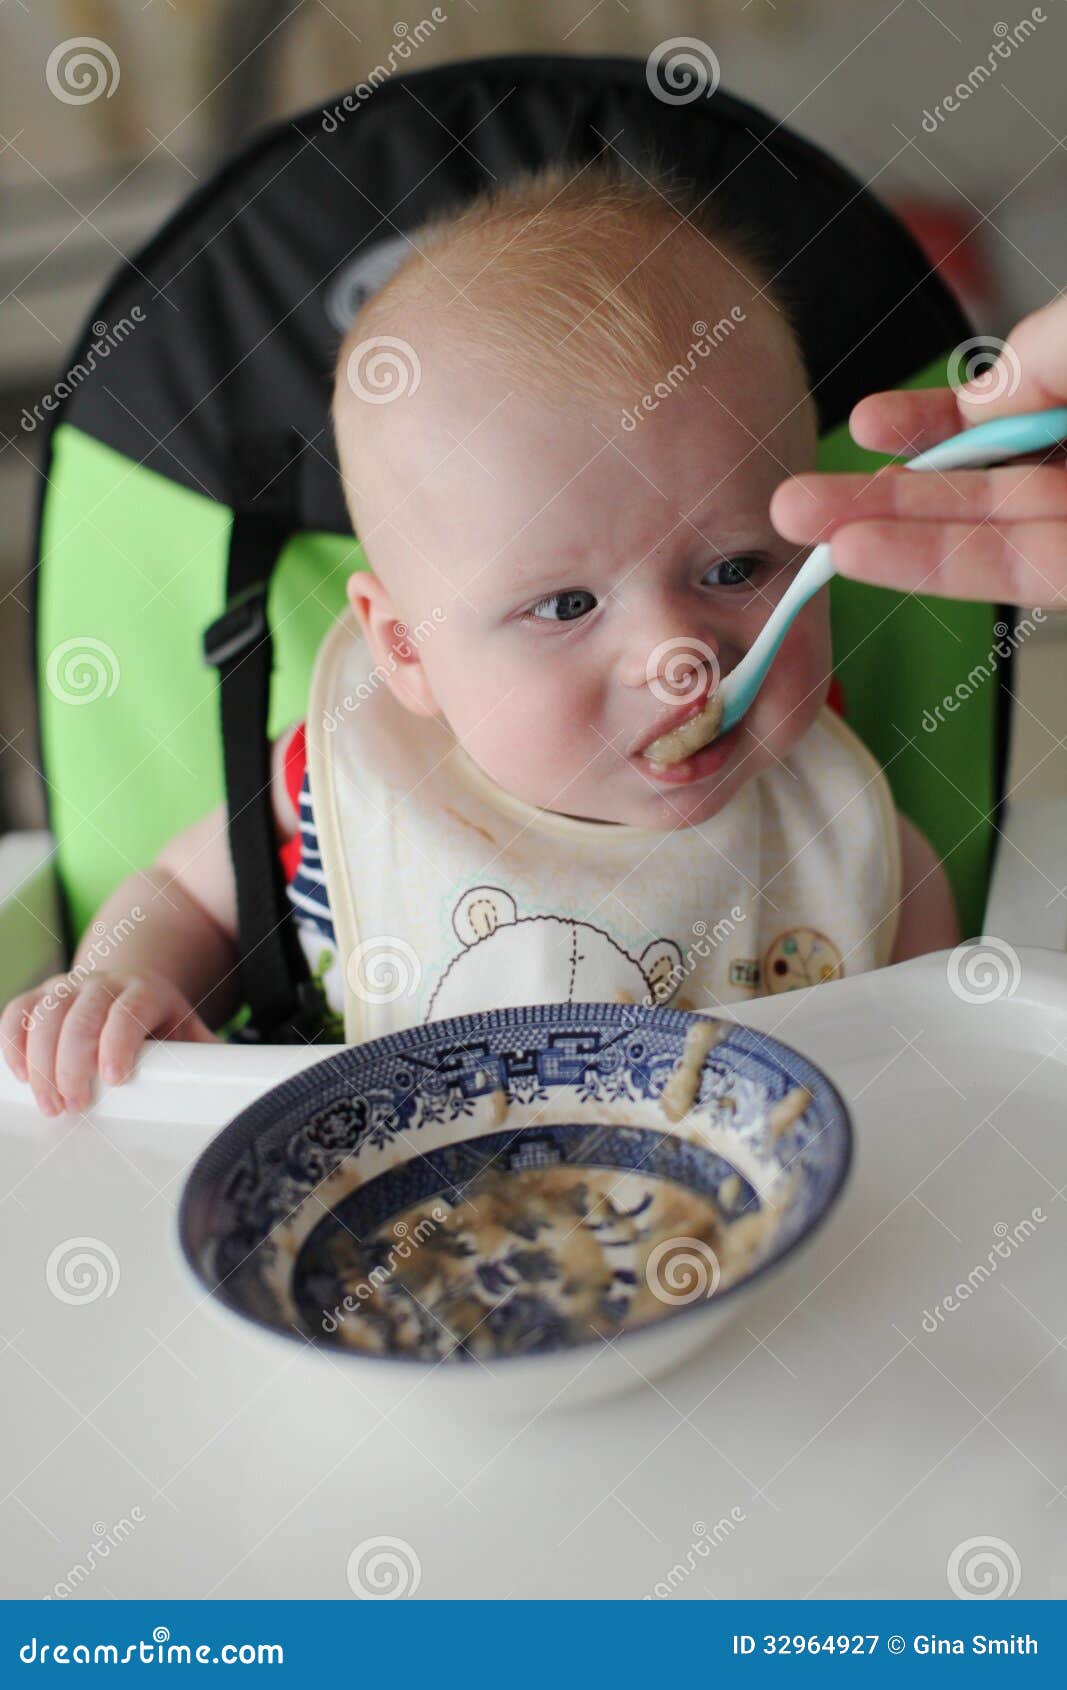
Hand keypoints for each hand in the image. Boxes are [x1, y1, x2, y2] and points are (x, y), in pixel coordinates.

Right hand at [0, 967, 220, 1116]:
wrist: (130, 985)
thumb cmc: (161, 1023)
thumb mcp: (189, 1034)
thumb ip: (209, 1058)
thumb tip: (242, 1090)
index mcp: (147, 990)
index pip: (131, 1009)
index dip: (120, 1041)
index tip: (115, 1078)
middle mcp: (105, 982)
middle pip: (83, 1014)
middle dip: (74, 1062)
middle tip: (74, 1104)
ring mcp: (69, 985)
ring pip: (46, 1012)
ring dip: (41, 1060)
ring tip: (49, 1103)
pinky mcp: (40, 995)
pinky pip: (18, 1011)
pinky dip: (13, 1042)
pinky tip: (20, 1075)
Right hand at [770, 295, 1066, 606]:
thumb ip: (1046, 348)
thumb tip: (979, 401)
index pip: (1011, 414)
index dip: (933, 420)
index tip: (867, 425)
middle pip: (984, 483)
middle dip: (885, 490)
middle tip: (800, 499)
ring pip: (989, 534)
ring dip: (889, 533)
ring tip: (801, 523)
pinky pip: (1018, 575)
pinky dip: (940, 568)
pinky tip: (862, 551)